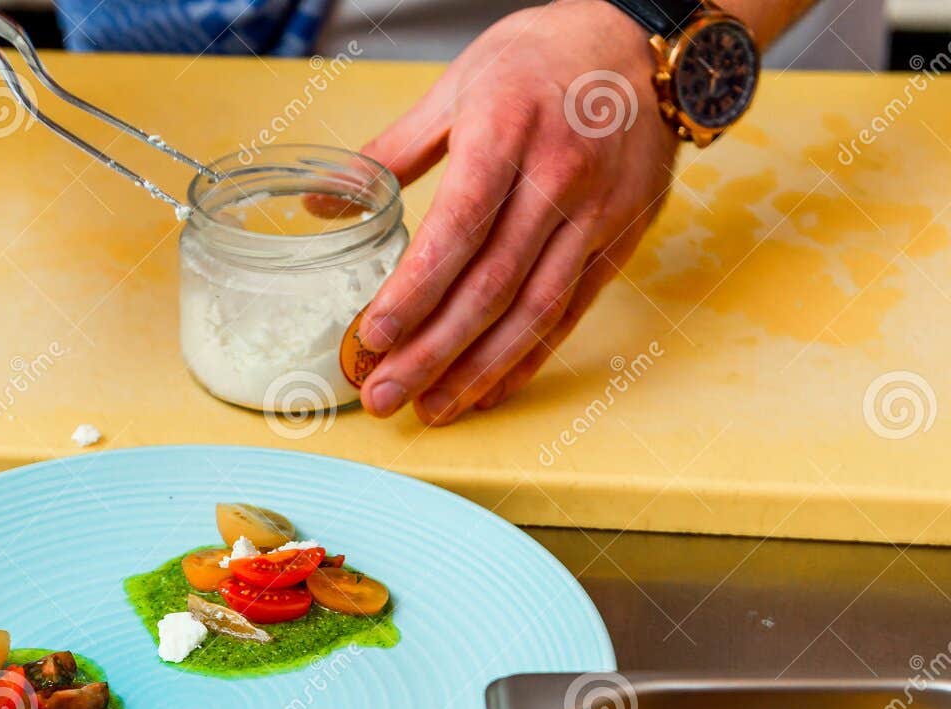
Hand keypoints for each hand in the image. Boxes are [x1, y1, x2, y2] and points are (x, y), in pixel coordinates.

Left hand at [356, 0, 679, 423]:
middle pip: (490, 287)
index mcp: (507, 133)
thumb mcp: (457, 85)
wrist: (642, 43)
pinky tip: (487, 390)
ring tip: (429, 410)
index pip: (457, 230)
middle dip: (431, 352)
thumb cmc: (541, 58)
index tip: (372, 336)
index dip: (414, 292)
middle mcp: (558, 179)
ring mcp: (596, 215)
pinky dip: (527, 359)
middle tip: (382, 394)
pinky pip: (569, 312)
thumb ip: (390, 152)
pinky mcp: (620, 240)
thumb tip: (320, 204)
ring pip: (532, 312)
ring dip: (475, 372)